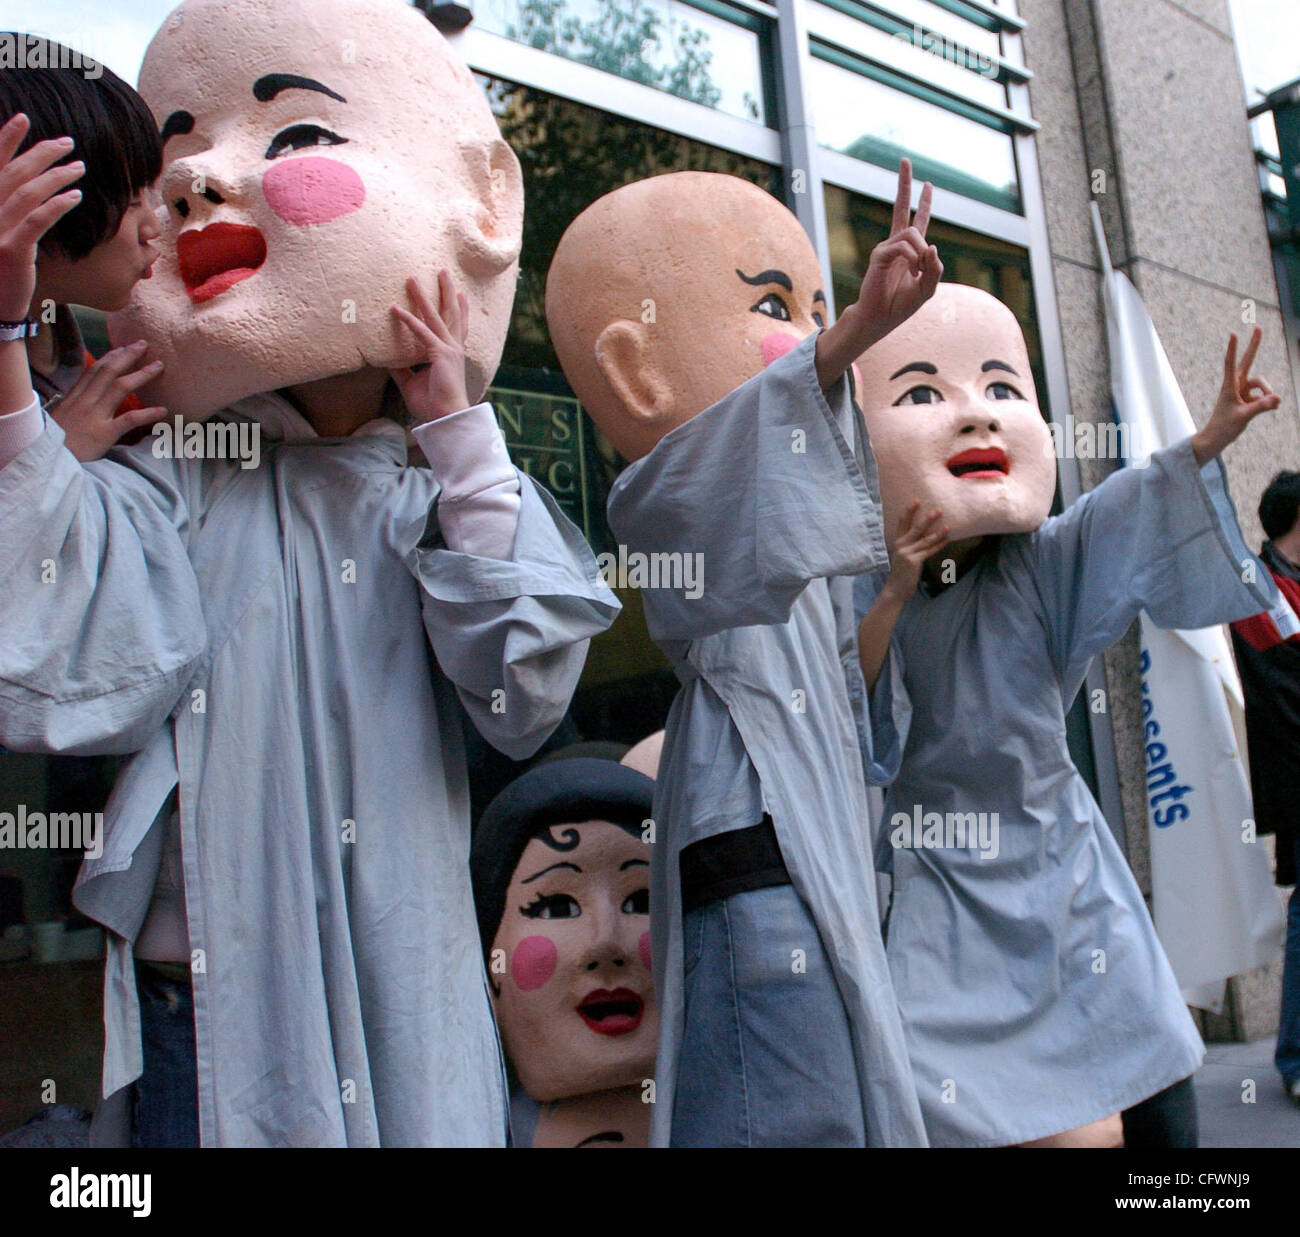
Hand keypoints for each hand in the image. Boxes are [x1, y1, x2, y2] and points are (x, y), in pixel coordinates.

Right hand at [0, 114, 84, 320]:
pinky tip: (77, 196)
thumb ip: (10, 209)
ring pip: (28, 191)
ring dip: (57, 175)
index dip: (6, 138)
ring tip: (80, 167)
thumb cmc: (0, 272)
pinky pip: (38, 219)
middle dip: (42, 152)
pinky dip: (58, 203)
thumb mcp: (1, 234)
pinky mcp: (12, 249)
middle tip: (68, 143)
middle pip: (14, 171)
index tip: (24, 118)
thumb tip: (34, 186)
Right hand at [50, 341, 168, 461]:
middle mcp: (84, 402)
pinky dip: (147, 414)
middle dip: (127, 356)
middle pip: (108, 372)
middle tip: (144, 344)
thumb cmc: (53, 443)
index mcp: (73, 398)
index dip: (109, 357)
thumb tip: (85, 402)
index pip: (93, 371)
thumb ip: (72, 408)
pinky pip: (129, 419)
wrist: (44, 460)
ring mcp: (94, 416)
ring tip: (159, 366)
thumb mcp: (58, 419)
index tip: (122, 347)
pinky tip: (163, 410)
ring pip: (120, 388)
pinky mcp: (103, 434)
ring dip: (141, 375)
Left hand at [389, 270, 470, 424]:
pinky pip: (421, 331)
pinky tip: (395, 308)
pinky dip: (408, 319)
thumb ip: (402, 369)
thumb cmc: (433, 404)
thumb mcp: (412, 383)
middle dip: (446, 291)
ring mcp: (448, 349)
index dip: (460, 309)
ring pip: (434, 315)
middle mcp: (453, 348)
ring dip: (423, 295)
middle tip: (443, 271)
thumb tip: (387, 360)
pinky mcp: (440, 354)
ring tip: (413, 278)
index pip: (457, 326)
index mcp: (452, 354)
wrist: (445, 418)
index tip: (461, 293)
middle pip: (450, 313)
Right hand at [814, 159, 942, 389]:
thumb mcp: (928, 288)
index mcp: (910, 251)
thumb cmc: (900, 306)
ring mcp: (886, 248)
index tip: (928, 184)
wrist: (879, 319)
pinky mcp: (879, 255)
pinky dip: (912, 258)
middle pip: (901, 208)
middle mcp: (897, 245)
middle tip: (904, 159)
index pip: (918, 221)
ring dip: (921, 253)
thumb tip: (932, 245)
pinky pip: (903, 246)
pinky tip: (909, 272)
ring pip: (913, 233)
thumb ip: (935, 268)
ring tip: (916, 272)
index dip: (923, 203)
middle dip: (904, 184)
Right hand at [881, 500, 947, 602]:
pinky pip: (929, 551)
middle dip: (928, 518)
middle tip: (939, 509)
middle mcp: (901, 545)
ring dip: (938, 532)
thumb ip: (911, 546)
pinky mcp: (913, 561)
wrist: (896, 589)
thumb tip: (926, 536)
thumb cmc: (901, 573)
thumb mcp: (903, 556)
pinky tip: (947, 539)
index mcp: (897, 542)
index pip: (902, 522)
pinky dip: (939, 545)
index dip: (909, 511)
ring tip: (948, 525)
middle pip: (915, 527)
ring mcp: (907, 553)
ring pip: (925, 539)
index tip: (917, 500)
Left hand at [1190, 328, 1280, 465]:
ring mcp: (1243, 391)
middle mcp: (1236, 385)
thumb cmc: (1224, 427)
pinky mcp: (1249, 398)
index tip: (1233, 334)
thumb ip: (1261, 407)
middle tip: (1258, 327)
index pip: (1230, 363)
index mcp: (1229, 386)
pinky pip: (1264, 396)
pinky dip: (1268, 402)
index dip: (1233, 349)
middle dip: (1254, 345)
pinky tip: (1271, 408)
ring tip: (1273, 404)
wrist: (1217, 438)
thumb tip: (1277, 398)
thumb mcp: (1244, 417)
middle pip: (1248, 361)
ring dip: (1268, 392)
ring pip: (1262, 384)